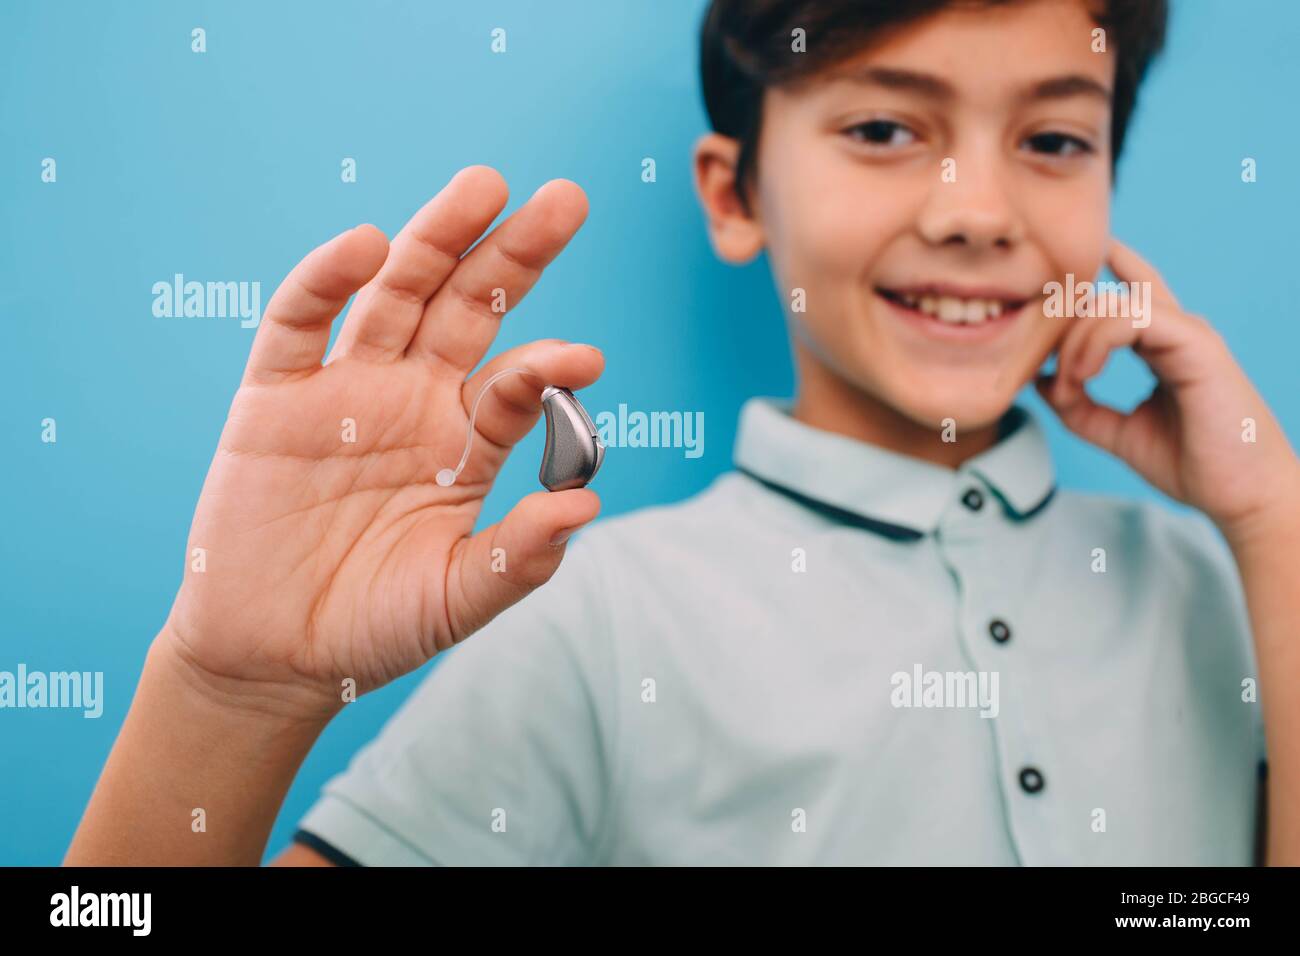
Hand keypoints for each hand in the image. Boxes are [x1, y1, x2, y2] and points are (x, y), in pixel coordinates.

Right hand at [162, 166, 602, 720]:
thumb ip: (518, 557)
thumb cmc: (373, 626)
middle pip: (470, 309)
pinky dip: (327, 281)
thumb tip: (589, 502)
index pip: (516, 383)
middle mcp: (414, 401)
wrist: (272, 658)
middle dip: (514, 256)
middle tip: (565, 201)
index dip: (549, 365)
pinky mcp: (275, 397)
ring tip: (483, 186)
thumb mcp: (456, 599)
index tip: (585, 359)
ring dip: (436, 239)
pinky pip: (300, 324)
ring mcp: (346, 391)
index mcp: (465, 444)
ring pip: (396, 295)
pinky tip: (367, 245)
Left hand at [1035, 239, 1299, 545]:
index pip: (1125, 294)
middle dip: (1060, 329)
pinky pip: (1131, 318)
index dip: (1089, 281)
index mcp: (1161, 345)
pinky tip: (1084, 376)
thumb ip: (1079, 407)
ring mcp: (1187, 333)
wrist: (1240, 494)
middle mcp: (1174, 331)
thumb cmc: (1192, 464)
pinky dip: (1095, 343)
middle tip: (1041, 368)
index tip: (1048, 300)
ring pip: (1110, 305)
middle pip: (1102, 298)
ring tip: (1070, 384)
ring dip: (1073, 343)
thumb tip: (1041, 381)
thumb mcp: (1117, 432)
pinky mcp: (1196, 344)